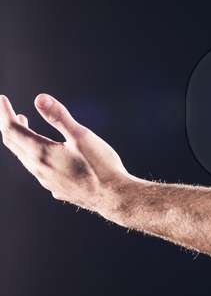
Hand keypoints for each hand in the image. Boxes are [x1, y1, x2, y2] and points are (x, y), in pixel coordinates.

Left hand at [1, 93, 134, 214]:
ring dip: (21, 141)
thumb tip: (40, 99)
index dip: (5, 113)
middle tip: (11, 113)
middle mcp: (38, 168)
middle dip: (10, 126)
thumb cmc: (101, 166)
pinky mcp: (57, 188)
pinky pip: (37, 170)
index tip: (2, 99)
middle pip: (14, 144)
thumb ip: (59, 117)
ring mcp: (46, 181)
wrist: (114, 197)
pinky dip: (33, 156)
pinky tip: (45, 155)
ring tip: (26, 129)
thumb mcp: (82, 136)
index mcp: (41, 153)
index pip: (12, 130)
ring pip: (24, 158)